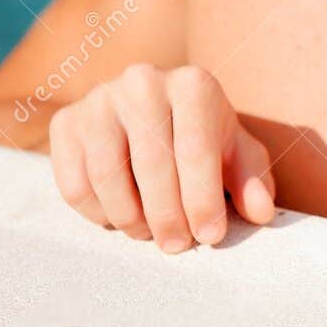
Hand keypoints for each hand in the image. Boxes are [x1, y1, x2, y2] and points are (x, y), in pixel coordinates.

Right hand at [48, 64, 275, 251]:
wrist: (154, 110)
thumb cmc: (201, 137)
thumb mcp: (236, 153)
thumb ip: (251, 181)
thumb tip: (259, 212)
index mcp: (192, 84)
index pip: (196, 150)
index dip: (202, 200)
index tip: (209, 235)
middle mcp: (143, 81)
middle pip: (152, 166)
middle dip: (169, 217)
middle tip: (178, 245)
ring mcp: (100, 100)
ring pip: (109, 177)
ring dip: (131, 219)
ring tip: (150, 233)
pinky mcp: (66, 123)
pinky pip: (76, 184)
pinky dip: (98, 214)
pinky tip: (120, 216)